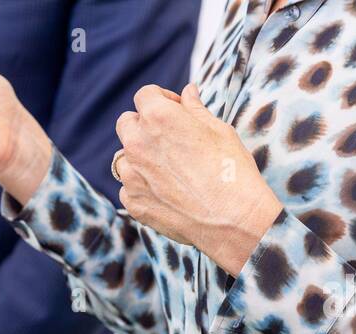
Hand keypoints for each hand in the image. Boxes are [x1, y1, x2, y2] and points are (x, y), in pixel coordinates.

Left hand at [114, 84, 281, 275]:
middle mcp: (137, 143)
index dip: (161, 99)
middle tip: (167, 138)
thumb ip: (195, 109)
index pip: (144, 95)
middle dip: (143, 125)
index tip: (175, 109)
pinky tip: (166, 193)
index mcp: (158, 117)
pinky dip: (142, 187)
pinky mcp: (133, 202)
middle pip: (126, 124)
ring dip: (139, 158)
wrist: (231, 218)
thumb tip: (188, 92)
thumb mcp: (218, 130)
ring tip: (168, 170)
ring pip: (124, 157)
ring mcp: (131, 175)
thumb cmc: (231, 169)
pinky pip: (128, 188)